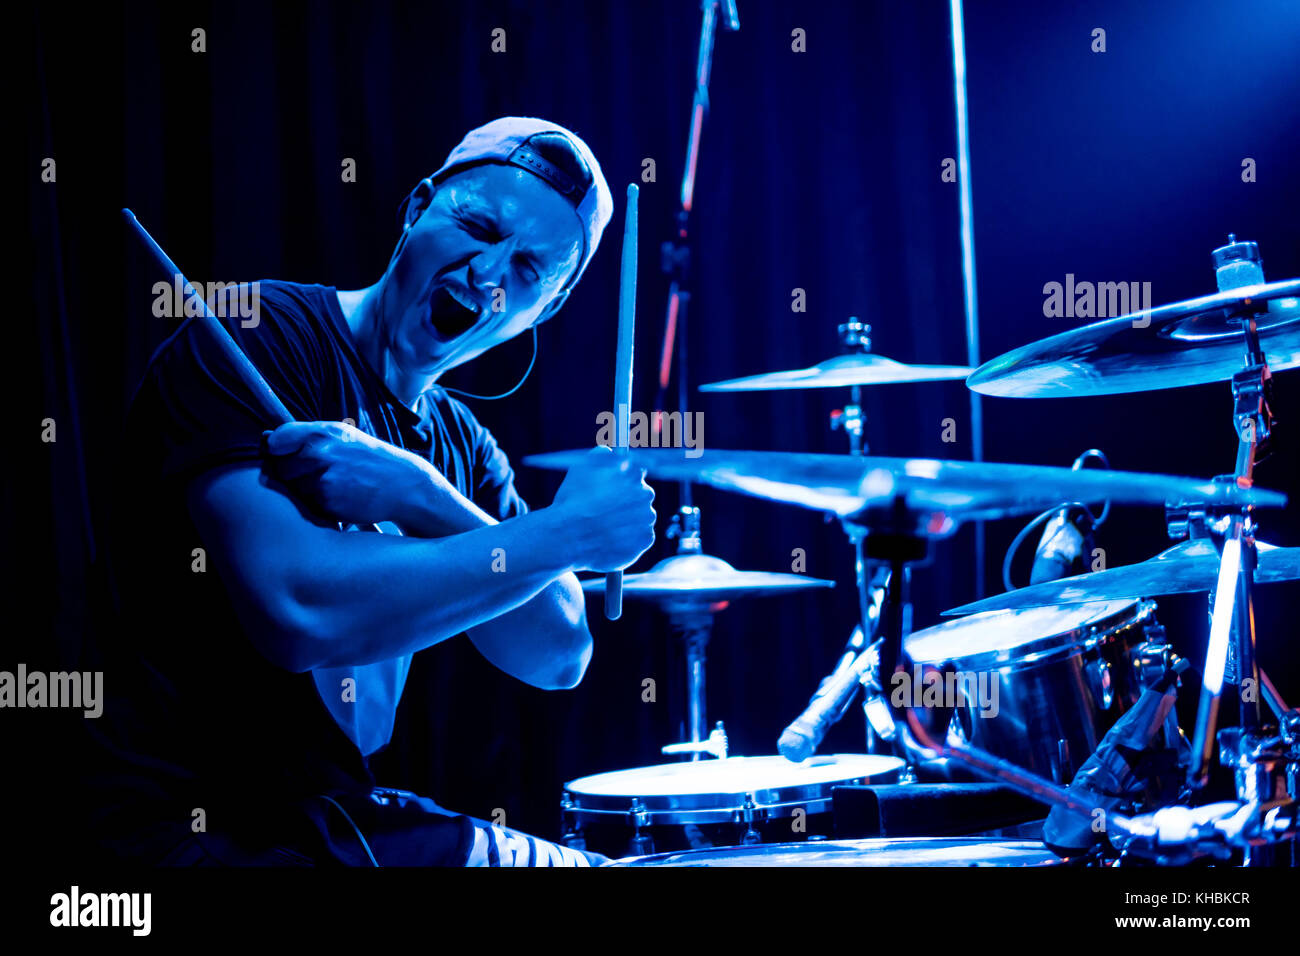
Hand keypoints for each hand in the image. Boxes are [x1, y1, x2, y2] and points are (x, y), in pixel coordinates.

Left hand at [262, 421, 430, 527]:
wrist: (403, 485)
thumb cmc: (370, 461)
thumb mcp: (345, 438)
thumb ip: (309, 438)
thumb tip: (268, 440)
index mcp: (324, 432)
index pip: (277, 439)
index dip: (277, 450)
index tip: (284, 455)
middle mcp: (321, 452)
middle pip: (281, 467)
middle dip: (293, 473)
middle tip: (318, 474)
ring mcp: (323, 478)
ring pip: (294, 488)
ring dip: (306, 490)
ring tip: (333, 485)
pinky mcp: (328, 501)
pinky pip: (309, 503)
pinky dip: (319, 504)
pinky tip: (340, 497)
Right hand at [548, 446, 655, 572]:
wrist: (569, 537)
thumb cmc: (573, 501)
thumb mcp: (582, 468)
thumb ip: (602, 455)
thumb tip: (613, 451)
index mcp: (633, 473)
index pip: (636, 473)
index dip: (623, 482)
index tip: (614, 489)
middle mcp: (646, 494)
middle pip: (641, 496)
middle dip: (627, 502)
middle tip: (607, 510)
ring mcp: (648, 518)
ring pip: (642, 518)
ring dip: (629, 521)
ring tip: (606, 527)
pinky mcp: (646, 540)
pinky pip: (642, 537)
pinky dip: (630, 539)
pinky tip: (612, 539)